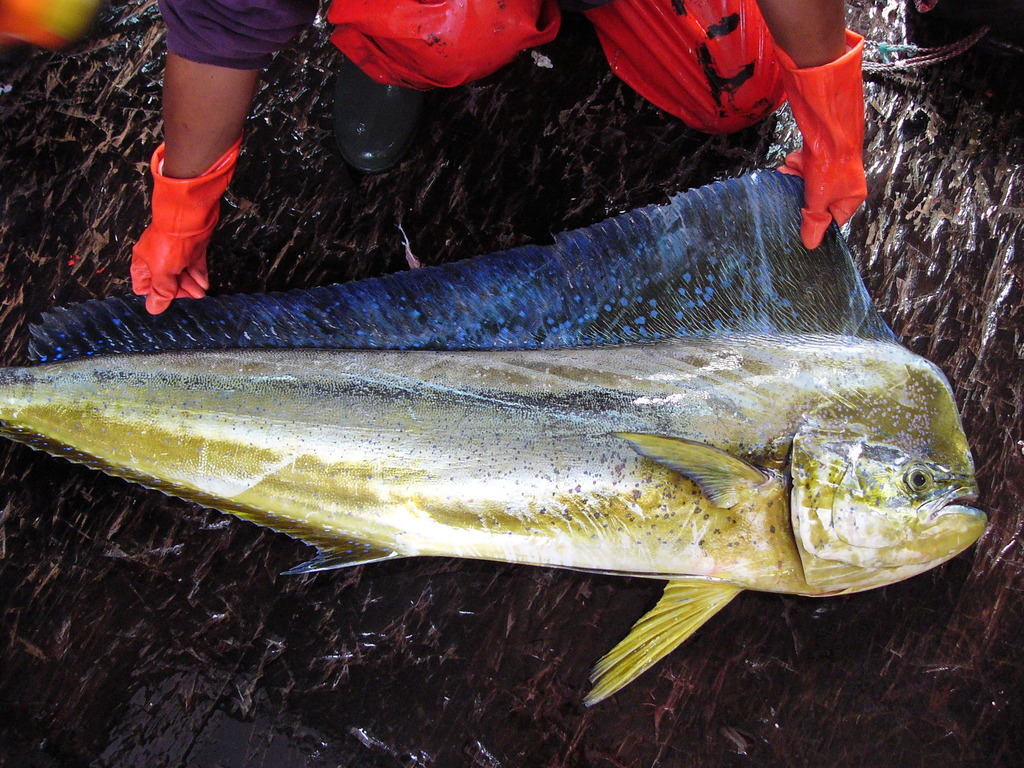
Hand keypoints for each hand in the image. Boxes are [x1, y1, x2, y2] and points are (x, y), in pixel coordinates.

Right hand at [130, 137, 240, 313]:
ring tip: (201, 292)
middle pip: (166, 282)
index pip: (144, 287)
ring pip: (182, 275)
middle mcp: (157, 259)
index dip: (157, 294)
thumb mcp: (163, 271)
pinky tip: (204, 283)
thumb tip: (153, 308)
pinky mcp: (191, 248)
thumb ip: (160, 290)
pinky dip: (199, 275)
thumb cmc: (170, 240)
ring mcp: (175, 253)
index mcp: (143, 263)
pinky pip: (194, 266)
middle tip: (193, 296)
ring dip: (192, 285)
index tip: (169, 298)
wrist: (190, 215)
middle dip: (179, 291)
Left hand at [775, 31, 866, 248]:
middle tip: (790, 194)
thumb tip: (811, 244)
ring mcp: (831, 169)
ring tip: (791, 171)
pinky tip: (794, 159)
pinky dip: (797, 164)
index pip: (832, 220)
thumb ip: (814, 221)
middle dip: (800, 195)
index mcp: (850, 198)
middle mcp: (843, 184)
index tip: (798, 225)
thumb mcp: (820, 199)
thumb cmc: (832, 164)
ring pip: (806, 183)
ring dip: (795, 178)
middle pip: (815, 200)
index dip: (814, 222)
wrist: (828, 128)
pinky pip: (804, 166)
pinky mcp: (820, 155)